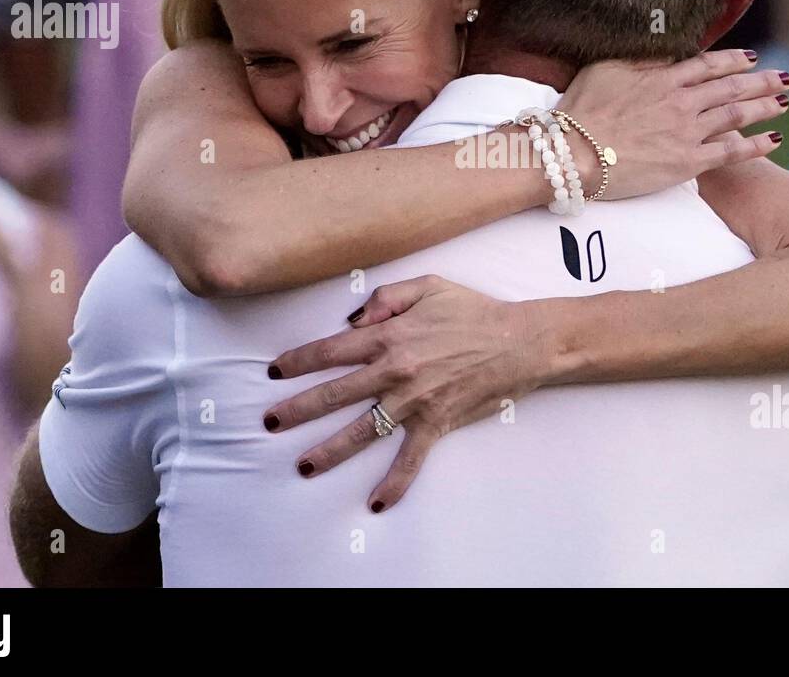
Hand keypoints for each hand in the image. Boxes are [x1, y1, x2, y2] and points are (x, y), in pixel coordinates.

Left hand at [262, 275, 544, 511]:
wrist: (519, 341)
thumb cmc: (474, 311)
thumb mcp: (429, 285)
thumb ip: (386, 297)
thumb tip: (353, 318)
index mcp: (389, 335)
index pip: (331, 350)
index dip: (298, 361)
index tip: (274, 371)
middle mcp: (395, 370)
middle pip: (334, 393)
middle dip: (297, 410)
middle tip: (269, 423)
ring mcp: (415, 400)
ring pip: (363, 430)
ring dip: (330, 450)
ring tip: (304, 465)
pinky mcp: (437, 422)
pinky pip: (411, 459)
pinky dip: (395, 483)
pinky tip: (377, 503)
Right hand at [555, 49, 788, 199]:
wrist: (575, 153)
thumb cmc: (582, 112)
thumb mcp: (606, 71)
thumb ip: (640, 60)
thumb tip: (665, 52)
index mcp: (662, 78)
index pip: (708, 65)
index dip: (733, 60)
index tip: (751, 58)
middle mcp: (681, 102)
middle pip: (731, 88)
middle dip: (760, 81)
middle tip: (783, 77)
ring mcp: (687, 132)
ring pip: (737, 115)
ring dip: (764, 107)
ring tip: (784, 102)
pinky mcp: (688, 162)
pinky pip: (731, 152)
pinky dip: (756, 144)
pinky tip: (775, 139)